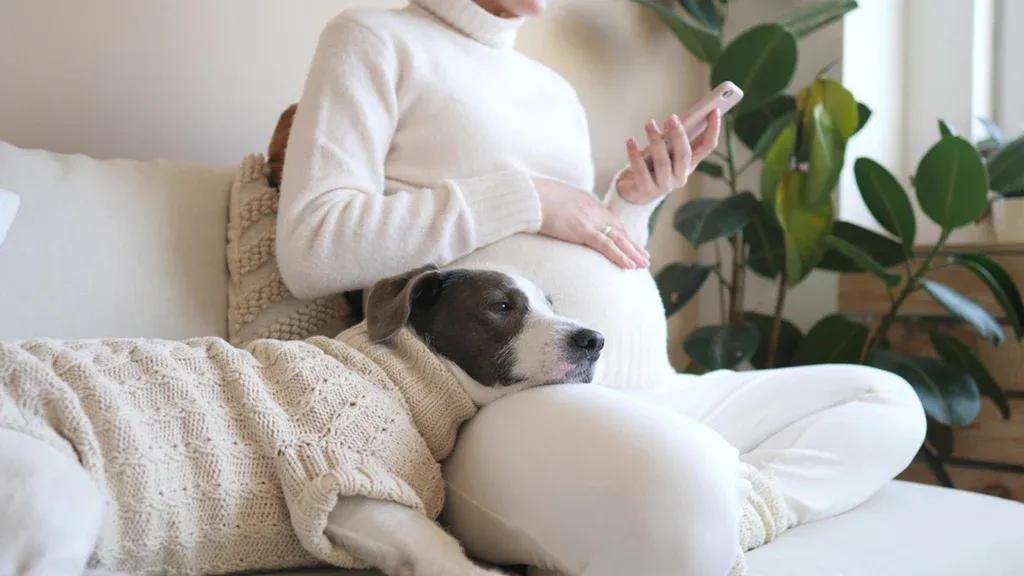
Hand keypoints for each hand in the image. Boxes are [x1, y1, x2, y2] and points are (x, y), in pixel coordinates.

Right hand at [533, 177, 649, 269]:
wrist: (529, 195)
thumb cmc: (534, 197)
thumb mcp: (553, 199)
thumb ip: (563, 208)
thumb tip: (561, 216)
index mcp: (587, 201)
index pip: (609, 220)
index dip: (621, 233)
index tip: (629, 242)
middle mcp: (593, 210)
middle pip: (619, 230)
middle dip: (632, 244)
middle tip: (644, 257)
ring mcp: (590, 220)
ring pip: (618, 239)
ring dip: (632, 253)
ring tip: (643, 265)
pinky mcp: (583, 231)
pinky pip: (607, 246)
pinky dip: (620, 256)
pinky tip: (629, 266)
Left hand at [617, 109, 722, 204]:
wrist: (635, 193)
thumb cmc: (652, 166)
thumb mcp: (666, 152)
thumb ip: (672, 139)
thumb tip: (675, 120)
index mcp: (689, 164)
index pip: (707, 147)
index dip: (713, 130)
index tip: (714, 111)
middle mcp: (681, 177)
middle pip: (684, 155)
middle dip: (679, 135)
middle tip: (671, 118)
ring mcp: (665, 186)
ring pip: (663, 163)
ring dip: (656, 141)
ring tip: (649, 124)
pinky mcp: (647, 190)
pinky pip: (641, 171)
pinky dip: (635, 155)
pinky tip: (630, 141)